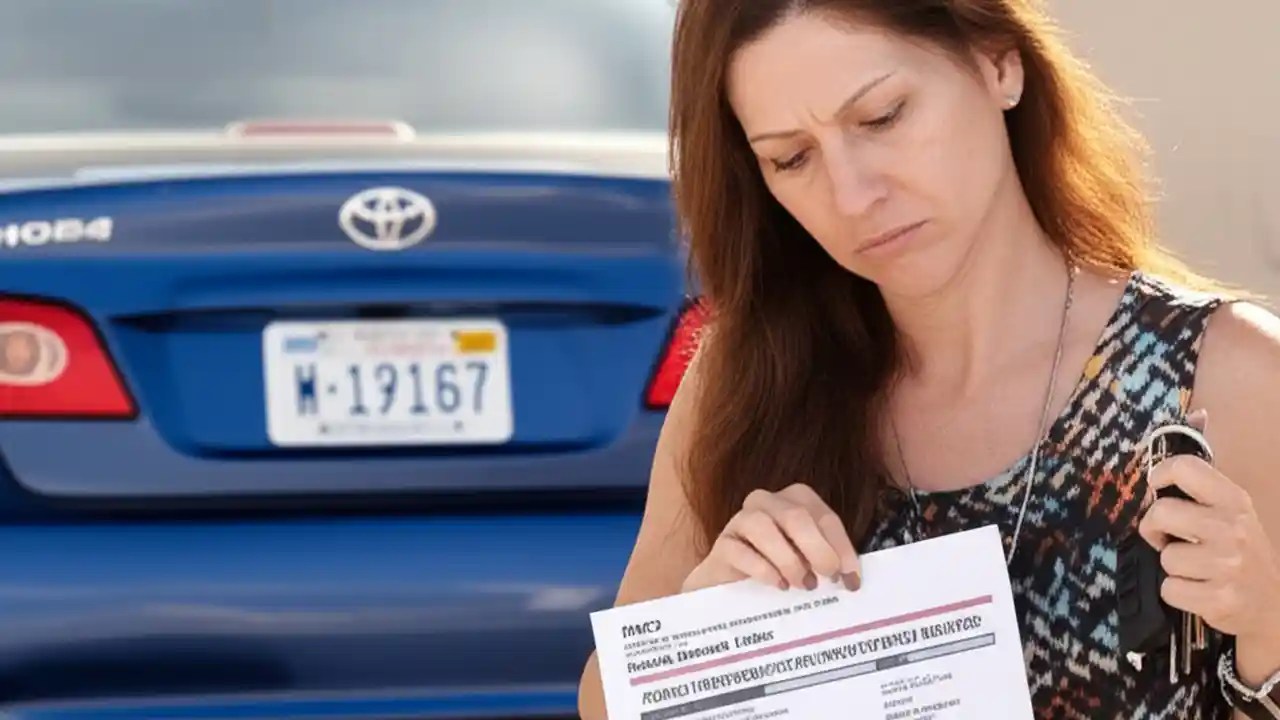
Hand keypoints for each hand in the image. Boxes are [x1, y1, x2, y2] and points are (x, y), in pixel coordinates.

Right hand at [680, 483, 861, 593]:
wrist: (731, 589)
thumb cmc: (777, 570)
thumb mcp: (808, 562)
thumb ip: (826, 561)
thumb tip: (850, 578)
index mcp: (795, 500)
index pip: (825, 518)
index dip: (842, 548)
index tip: (852, 580)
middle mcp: (767, 502)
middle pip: (795, 516)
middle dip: (817, 548)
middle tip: (828, 577)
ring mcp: (740, 520)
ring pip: (764, 526)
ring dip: (789, 558)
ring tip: (803, 584)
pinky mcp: (722, 545)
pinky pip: (740, 551)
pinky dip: (763, 569)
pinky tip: (778, 585)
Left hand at [1137, 414, 1279, 642]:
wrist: (1272, 604)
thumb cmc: (1240, 549)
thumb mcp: (1231, 507)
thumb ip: (1204, 471)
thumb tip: (1198, 413)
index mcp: (1233, 500)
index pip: (1185, 468)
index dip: (1159, 474)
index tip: (1157, 487)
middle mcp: (1232, 528)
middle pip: (1160, 513)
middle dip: (1154, 528)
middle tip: (1168, 537)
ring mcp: (1228, 565)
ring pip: (1164, 557)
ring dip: (1171, 566)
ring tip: (1195, 567)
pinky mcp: (1220, 599)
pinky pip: (1170, 589)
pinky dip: (1177, 593)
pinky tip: (1200, 589)